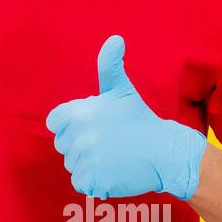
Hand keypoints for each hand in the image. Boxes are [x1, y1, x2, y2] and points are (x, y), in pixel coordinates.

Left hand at [44, 34, 206, 199]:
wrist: (165, 152)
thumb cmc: (140, 119)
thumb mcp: (122, 90)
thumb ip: (109, 66)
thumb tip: (115, 39)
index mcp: (78, 114)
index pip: (55, 123)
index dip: (72, 125)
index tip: (94, 126)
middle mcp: (79, 136)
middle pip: (63, 145)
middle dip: (81, 144)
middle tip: (109, 141)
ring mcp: (87, 160)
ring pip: (73, 165)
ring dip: (90, 163)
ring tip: (114, 155)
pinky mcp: (95, 180)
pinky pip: (82, 183)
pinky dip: (95, 181)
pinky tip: (114, 170)